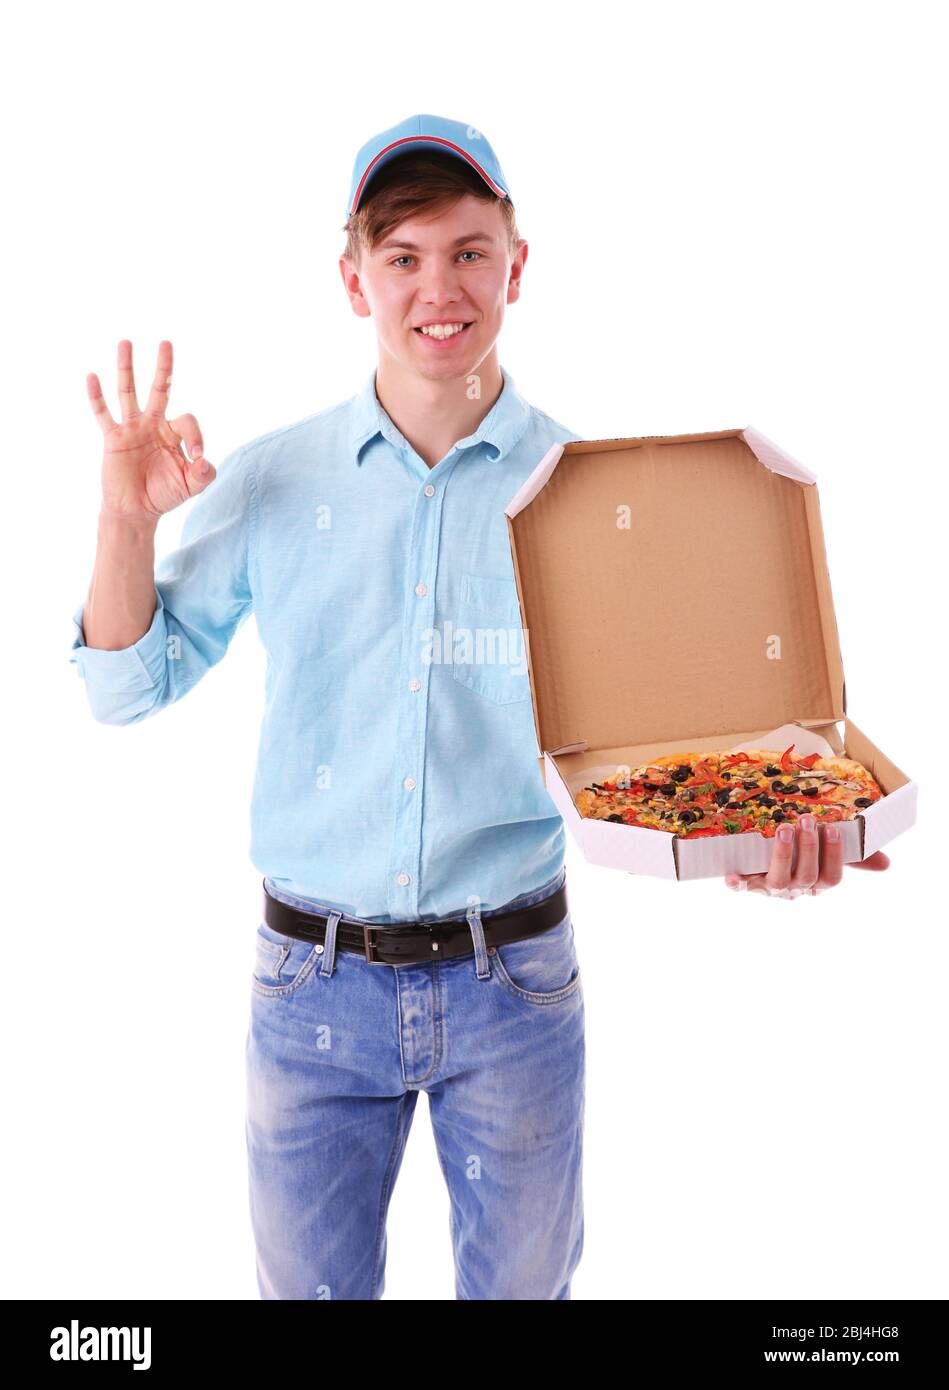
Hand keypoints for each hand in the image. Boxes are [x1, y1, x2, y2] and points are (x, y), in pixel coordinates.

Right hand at [87, 339, 213, 522]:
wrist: (136, 511)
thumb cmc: (163, 495)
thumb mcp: (190, 487)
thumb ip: (204, 475)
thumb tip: (204, 460)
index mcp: (174, 434)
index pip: (187, 420)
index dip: (196, 436)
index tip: (197, 457)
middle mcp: (153, 425)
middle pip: (160, 389)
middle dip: (164, 368)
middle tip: (166, 343)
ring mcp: (132, 429)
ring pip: (128, 392)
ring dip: (127, 368)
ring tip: (125, 342)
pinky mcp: (113, 438)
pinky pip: (103, 414)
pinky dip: (96, 396)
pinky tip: (92, 376)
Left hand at [723, 814, 890, 897]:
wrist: (758, 871)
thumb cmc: (798, 859)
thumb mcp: (825, 857)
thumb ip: (852, 857)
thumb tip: (886, 863)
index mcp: (816, 882)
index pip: (831, 877)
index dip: (833, 855)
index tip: (831, 828)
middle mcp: (795, 888)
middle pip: (806, 876)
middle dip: (808, 848)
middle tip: (805, 820)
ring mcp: (769, 887)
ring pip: (779, 879)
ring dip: (782, 854)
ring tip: (783, 829)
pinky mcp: (745, 884)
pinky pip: (741, 887)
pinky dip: (738, 883)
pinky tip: (734, 873)